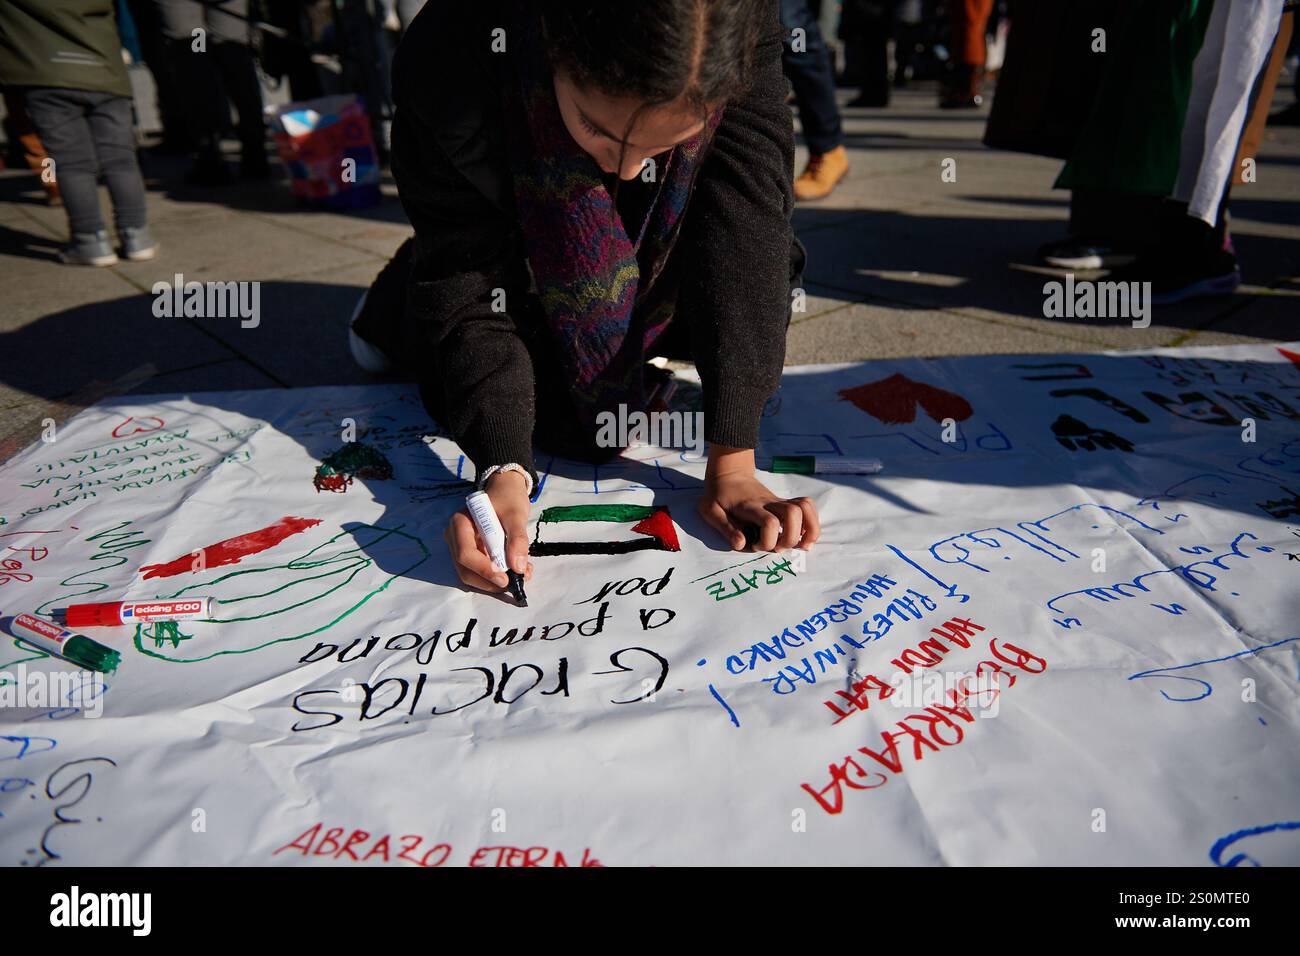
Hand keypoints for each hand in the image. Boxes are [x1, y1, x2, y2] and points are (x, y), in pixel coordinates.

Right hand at [444, 470, 533, 592]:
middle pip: (465, 570)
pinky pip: (480, 571)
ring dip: (494, 582)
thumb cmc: (508, 498)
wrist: (505, 490)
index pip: (465, 554)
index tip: (505, 579)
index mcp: (459, 524)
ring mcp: (461, 547)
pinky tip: (516, 571)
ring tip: (521, 576)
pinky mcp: (472, 553)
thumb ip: (517, 540)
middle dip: (489, 581)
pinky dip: (496, 576)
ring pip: (471, 575)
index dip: (484, 570)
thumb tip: (518, 568)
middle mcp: (455, 538)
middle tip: (515, 584)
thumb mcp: (516, 515)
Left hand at [697, 445, 819, 551]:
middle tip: (776, 547)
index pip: (770, 522)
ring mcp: (779, 501)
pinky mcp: (784, 502)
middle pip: (794, 514)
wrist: (729, 473)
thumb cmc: (718, 494)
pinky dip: (811, 522)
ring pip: (805, 508)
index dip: (768, 541)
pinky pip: (806, 507)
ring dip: (809, 530)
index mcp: (750, 506)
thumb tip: (741, 544)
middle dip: (791, 538)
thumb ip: (725, 528)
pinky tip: (803, 536)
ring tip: (801, 544)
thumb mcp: (710, 511)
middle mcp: (769, 502)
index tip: (755, 545)